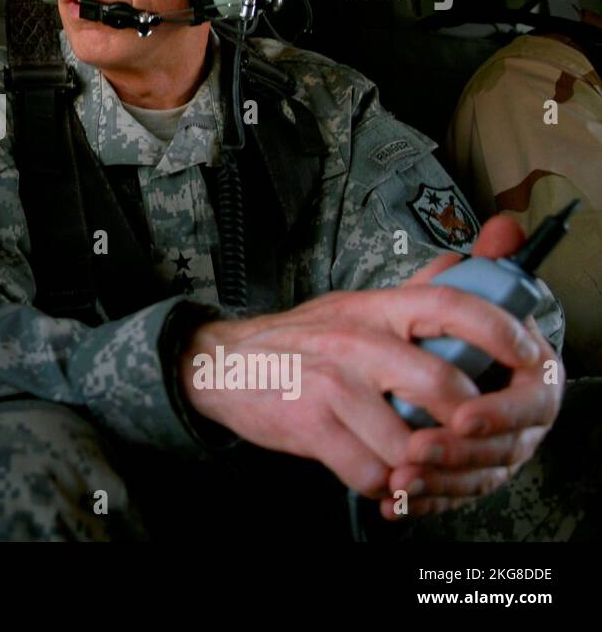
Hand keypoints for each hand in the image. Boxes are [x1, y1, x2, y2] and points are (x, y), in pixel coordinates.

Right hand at [179, 214, 549, 505]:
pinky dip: (384, 485)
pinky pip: (370, 471)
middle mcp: (357, 341)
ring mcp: (332, 384)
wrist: (220, 363)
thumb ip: (412, 292)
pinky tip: (378, 475)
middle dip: (470, 427)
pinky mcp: (308, 424)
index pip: (454, 307)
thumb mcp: (354, 303)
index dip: (503, 334)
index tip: (528, 361)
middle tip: (470, 440)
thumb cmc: (298, 341)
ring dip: (425, 466)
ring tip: (418, 464)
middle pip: (445, 387)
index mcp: (376, 308)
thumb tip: (463, 264)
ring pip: (412, 442)